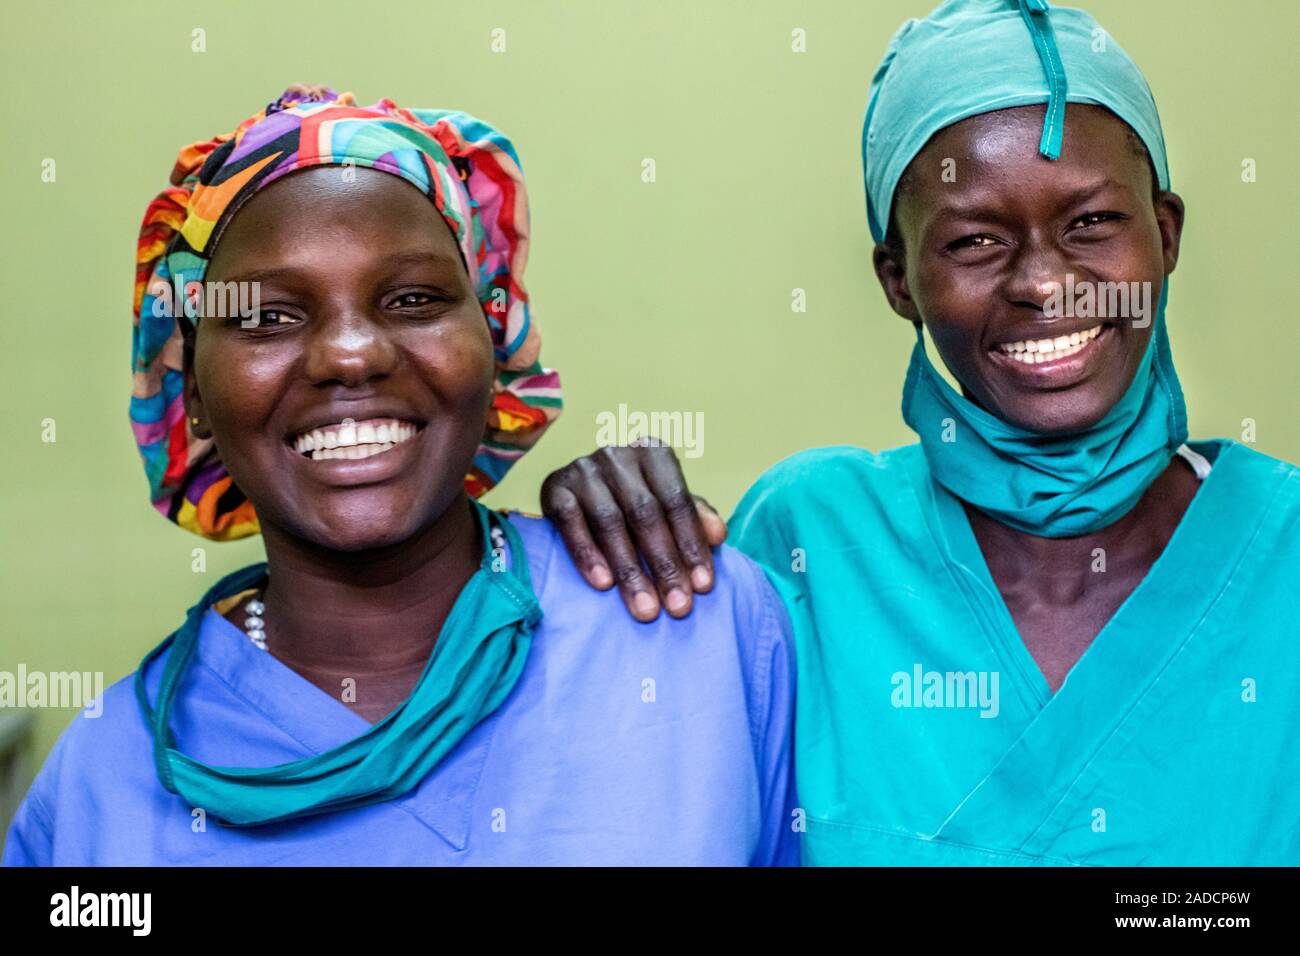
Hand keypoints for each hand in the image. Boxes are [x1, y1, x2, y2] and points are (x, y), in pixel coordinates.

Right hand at [540, 443, 727, 621]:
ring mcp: (583, 469)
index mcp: (652, 452)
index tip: (704, 587)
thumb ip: (694, 518)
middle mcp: (617, 455)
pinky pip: (571, 523)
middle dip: (665, 565)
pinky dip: (588, 555)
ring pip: (610, 522)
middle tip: (679, 607)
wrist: (577, 494)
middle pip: (646, 514)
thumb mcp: (667, 505)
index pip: (678, 501)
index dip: (692, 545)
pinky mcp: (553, 486)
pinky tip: (603, 585)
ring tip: (645, 609)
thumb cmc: (632, 503)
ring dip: (630, 570)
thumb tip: (719, 535)